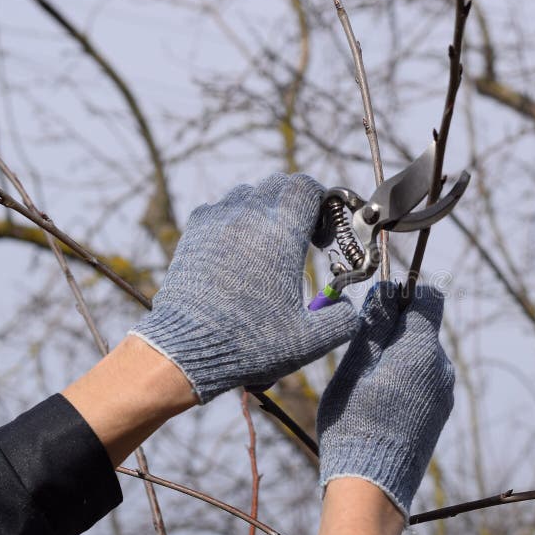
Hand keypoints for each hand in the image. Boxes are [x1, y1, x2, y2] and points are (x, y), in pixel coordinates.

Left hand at [130, 174, 358, 402]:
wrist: (186, 349)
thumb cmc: (249, 343)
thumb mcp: (309, 340)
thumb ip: (342, 320)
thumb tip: (348, 309)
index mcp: (281, 233)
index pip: (305, 187)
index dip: (320, 201)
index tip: (323, 228)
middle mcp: (249, 216)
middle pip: (278, 185)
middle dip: (294, 203)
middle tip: (300, 236)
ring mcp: (216, 221)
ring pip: (247, 194)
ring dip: (263, 209)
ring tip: (267, 244)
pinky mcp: (193, 233)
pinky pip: (219, 209)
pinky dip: (233, 220)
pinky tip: (236, 252)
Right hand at [317, 281, 454, 515]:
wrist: (371, 489)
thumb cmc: (355, 423)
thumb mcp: (356, 365)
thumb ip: (375, 322)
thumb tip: (387, 288)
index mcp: (423, 349)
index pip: (430, 296)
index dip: (404, 291)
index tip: (377, 305)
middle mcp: (442, 368)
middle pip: (423, 325)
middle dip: (394, 326)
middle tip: (360, 347)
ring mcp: (443, 393)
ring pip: (420, 353)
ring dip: (396, 354)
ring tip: (365, 380)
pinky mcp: (438, 414)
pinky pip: (423, 378)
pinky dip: (402, 377)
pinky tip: (378, 400)